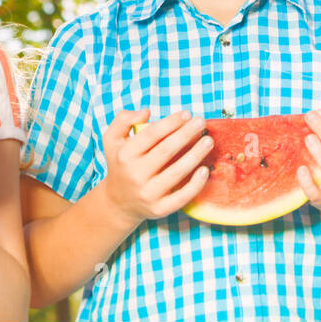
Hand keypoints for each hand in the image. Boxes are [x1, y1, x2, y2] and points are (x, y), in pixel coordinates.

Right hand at [102, 110, 212, 225]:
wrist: (118, 203)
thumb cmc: (121, 165)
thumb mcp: (112, 140)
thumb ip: (123, 120)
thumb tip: (146, 112)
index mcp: (125, 155)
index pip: (151, 134)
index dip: (171, 122)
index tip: (186, 114)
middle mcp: (135, 175)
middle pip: (166, 150)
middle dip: (186, 134)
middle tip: (201, 122)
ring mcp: (148, 193)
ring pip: (177, 172)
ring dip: (196, 154)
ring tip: (208, 141)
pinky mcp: (159, 209)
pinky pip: (181, 197)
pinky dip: (195, 184)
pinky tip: (205, 170)